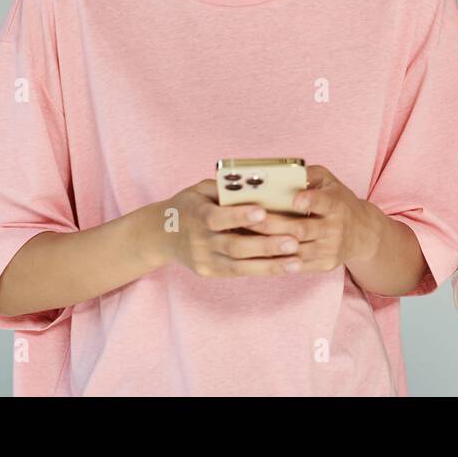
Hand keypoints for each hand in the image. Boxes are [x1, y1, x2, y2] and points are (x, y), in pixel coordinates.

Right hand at [155, 180, 302, 277]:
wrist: (161, 234)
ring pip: (240, 265)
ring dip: (271, 264)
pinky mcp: (211, 272)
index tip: (262, 212)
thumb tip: (259, 183)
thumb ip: (224, 189)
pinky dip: (264, 270)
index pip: (217, 218)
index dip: (239, 216)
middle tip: (294, 241)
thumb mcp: (201, 190)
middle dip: (265, 245)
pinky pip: (240, 273)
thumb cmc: (190, 205)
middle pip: (234, 246)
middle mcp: (200, 241)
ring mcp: (205, 260)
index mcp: (196, 215)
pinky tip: (286, 267)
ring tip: (297, 261)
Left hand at [243, 164, 377, 272]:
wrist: (362, 234)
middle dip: (273, 224)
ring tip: (245, 237)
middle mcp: (335, 228)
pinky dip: (276, 260)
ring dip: (269, 244)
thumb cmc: (339, 202)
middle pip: (300, 229)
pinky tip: (257, 254)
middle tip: (250, 218)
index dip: (309, 200)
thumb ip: (310, 174)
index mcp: (337, 205)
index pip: (323, 202)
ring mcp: (330, 249)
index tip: (294, 199)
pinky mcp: (324, 264)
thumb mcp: (331, 182)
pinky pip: (296, 265)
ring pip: (295, 250)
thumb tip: (283, 170)